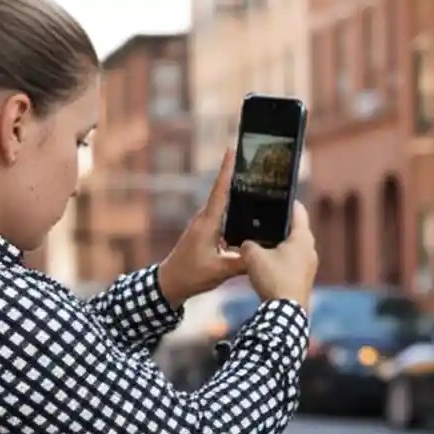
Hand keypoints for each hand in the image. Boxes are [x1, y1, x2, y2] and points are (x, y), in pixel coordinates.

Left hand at [157, 149, 245, 307]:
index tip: (231, 150)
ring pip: (222, 205)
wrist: (170, 284)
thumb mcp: (221, 271)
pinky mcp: (204, 233)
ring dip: (235, 193)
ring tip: (254, 183)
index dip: (226, 170)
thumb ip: (243, 262)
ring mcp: (203, 226)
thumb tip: (264, 253)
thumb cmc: (191, 276)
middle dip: (236, 176)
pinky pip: (221, 216)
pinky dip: (232, 211)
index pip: (220, 191)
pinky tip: (245, 213)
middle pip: (222, 193)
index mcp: (208, 223)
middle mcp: (204, 220)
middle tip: (252, 162)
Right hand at [238, 200, 318, 312]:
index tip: (276, 195)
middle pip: (295, 229)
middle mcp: (311, 249)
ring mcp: (310, 265)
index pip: (298, 210)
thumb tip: (245, 243)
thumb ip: (247, 244)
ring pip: (293, 247)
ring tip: (261, 242)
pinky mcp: (305, 279)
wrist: (286, 312)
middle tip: (263, 219)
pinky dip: (281, 260)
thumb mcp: (253, 256)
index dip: (287, 201)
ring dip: (279, 245)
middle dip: (279, 225)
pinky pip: (292, 262)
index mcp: (302, 237)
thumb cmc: (274, 279)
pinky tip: (266, 263)